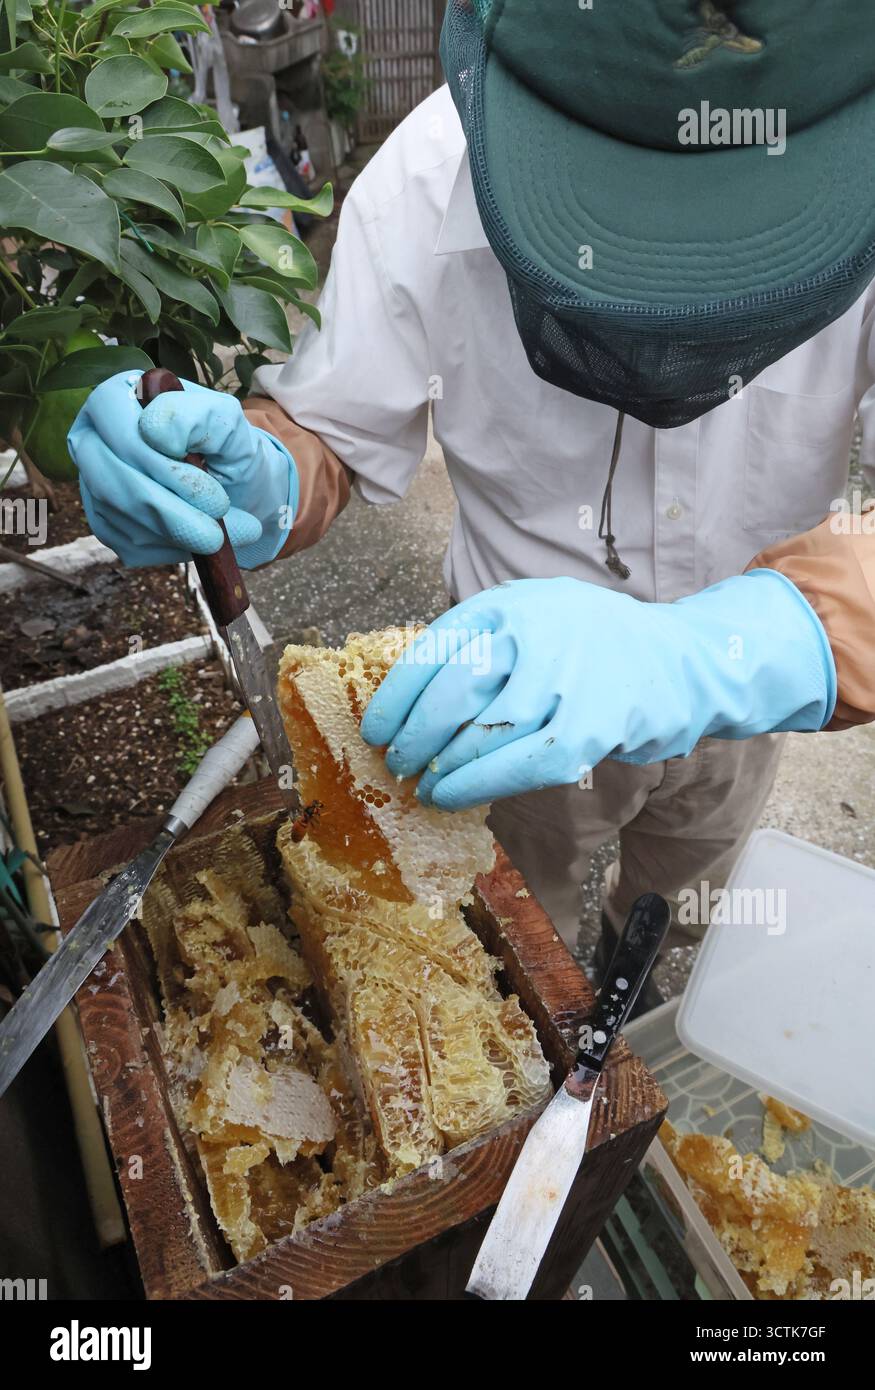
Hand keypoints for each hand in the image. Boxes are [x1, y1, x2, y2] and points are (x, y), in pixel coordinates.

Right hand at [68, 370, 297, 567]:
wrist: (235, 489)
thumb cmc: (228, 450)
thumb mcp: (228, 425)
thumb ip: (198, 415)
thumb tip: (153, 429)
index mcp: (118, 396)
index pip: (121, 432)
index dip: (164, 469)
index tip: (215, 498)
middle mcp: (93, 435)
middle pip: (113, 481)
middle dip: (169, 514)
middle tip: (217, 537)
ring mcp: (92, 478)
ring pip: (119, 516)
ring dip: (172, 535)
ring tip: (218, 539)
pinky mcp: (101, 518)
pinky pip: (124, 541)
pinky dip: (165, 548)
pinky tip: (194, 541)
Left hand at [360, 574, 835, 810]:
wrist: (686, 660)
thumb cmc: (598, 648)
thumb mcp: (538, 619)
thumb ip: (486, 647)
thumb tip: (415, 704)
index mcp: (512, 604)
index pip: (435, 649)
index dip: (397, 696)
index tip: (375, 728)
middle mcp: (536, 633)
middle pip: (453, 692)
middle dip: (415, 736)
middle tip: (397, 762)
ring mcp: (565, 679)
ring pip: (482, 732)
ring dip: (442, 767)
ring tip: (424, 784)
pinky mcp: (589, 726)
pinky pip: (518, 764)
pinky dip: (477, 784)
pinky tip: (452, 795)